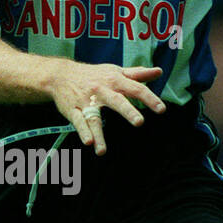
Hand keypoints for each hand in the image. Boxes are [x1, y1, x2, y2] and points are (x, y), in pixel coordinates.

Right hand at [46, 60, 165, 154]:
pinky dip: (83, 132)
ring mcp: (86, 101)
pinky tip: (89, 142)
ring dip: (98, 134)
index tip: (161, 109)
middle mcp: (101, 91)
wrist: (61, 75)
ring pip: (94, 118)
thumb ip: (137, 74)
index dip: (149, 98)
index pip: (135, 88)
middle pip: (116, 101)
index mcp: (115, 80)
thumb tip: (159, 72)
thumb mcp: (116, 71)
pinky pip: (78, 122)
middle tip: (139, 122)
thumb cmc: (94, 75)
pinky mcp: (72, 110)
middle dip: (127, 111)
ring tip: (102, 150)